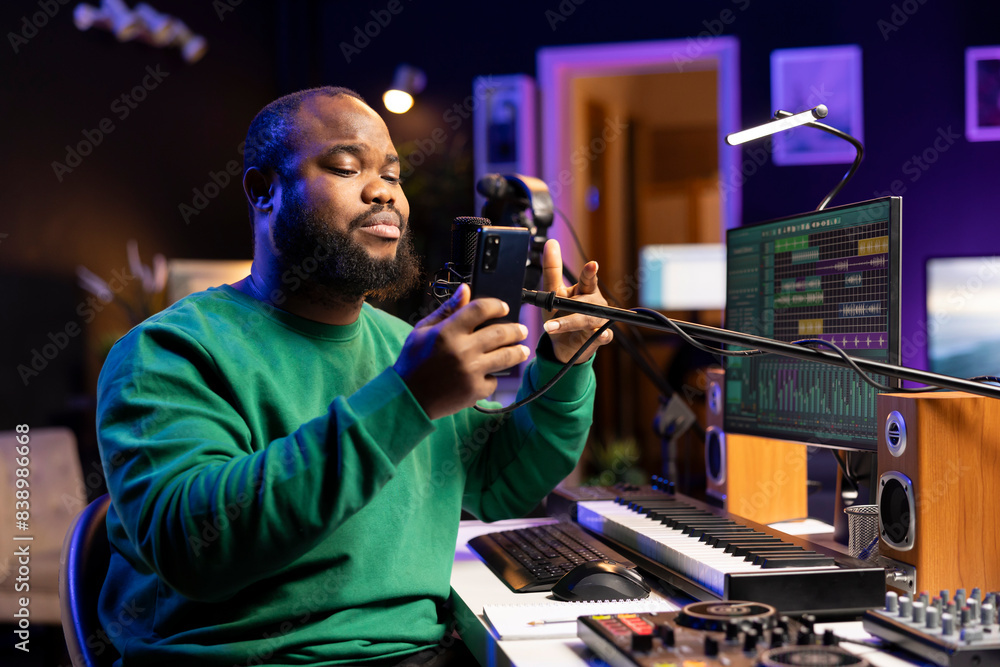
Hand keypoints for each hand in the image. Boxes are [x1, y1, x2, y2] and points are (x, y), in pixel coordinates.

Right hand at [393, 283, 529, 419]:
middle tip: (521, 330)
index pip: (480, 309)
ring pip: (506, 357)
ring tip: (522, 350)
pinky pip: (494, 380)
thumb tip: (466, 289)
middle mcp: (462, 350)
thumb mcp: (423, 330)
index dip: (496, 305)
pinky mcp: (475, 391)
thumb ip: (447, 310)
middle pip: (500, 333)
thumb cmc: (413, 361)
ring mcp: (470, 372)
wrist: (408, 398)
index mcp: (447, 332)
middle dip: (516, 330)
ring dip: (518, 352)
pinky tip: (490, 374)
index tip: (504, 307)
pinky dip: (493, 377)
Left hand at [540, 239, 612, 363]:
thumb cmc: (560, 314)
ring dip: (571, 322)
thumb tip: (550, 242)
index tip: (592, 264)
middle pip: (590, 299)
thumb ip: (553, 269)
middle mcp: (595, 303)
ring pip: (591, 318)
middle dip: (580, 301)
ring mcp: (599, 320)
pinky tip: (601, 336)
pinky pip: (604, 336)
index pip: (588, 279)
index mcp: (585, 289)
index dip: (590, 272)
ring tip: (551, 326)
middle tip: (564, 301)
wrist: (563, 344)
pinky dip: (602, 336)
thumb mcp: (553, 292)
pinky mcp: (599, 337)